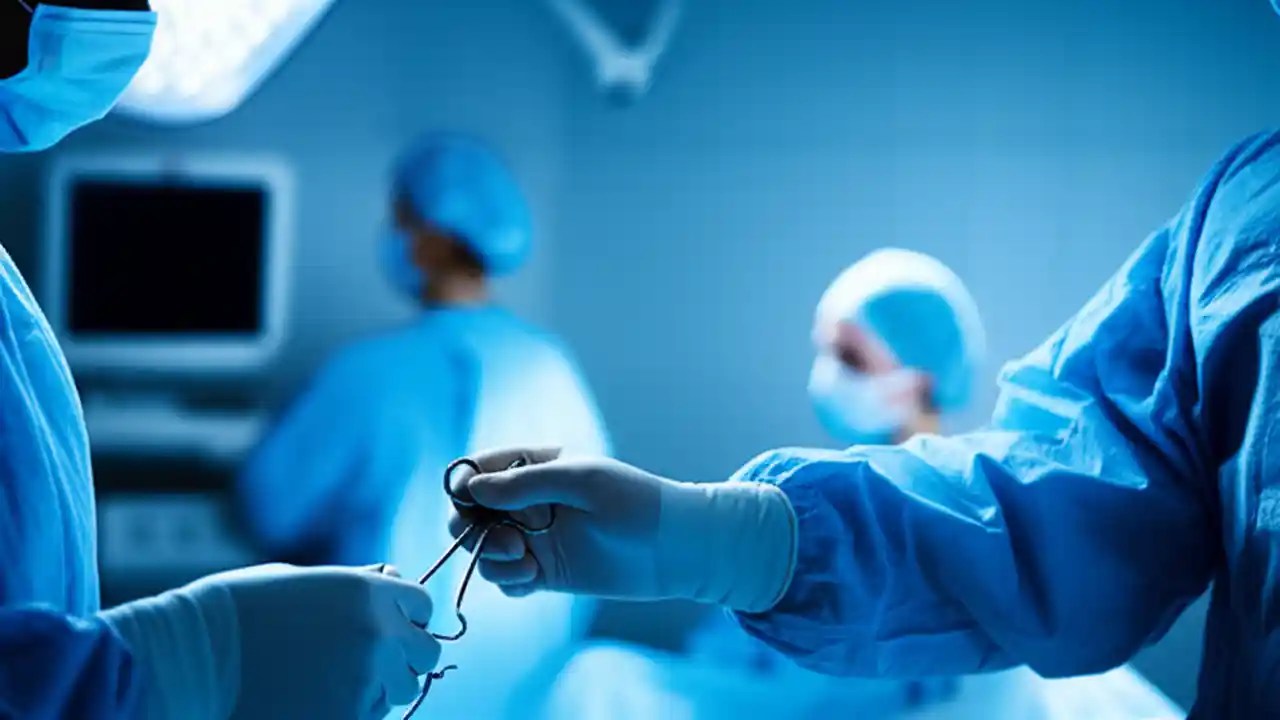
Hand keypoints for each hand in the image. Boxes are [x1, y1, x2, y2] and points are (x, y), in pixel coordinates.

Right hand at [103, 563, 440, 719]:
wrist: (189, 657)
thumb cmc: (236, 611)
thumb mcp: (301, 581)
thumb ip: (355, 587)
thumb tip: (392, 580)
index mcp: (369, 593)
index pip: (422, 605)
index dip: (405, 617)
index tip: (387, 626)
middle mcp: (378, 635)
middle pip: (425, 653)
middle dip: (403, 657)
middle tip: (368, 662)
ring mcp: (364, 682)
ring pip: (401, 691)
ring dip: (380, 688)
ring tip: (332, 682)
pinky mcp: (345, 718)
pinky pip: (369, 716)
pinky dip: (350, 710)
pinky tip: (313, 700)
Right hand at [447, 448, 797, 611]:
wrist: (676, 550)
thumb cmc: (636, 503)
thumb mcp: (581, 481)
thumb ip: (526, 484)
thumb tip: (471, 489)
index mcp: (535, 466)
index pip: (478, 471)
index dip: (464, 487)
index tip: (469, 502)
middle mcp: (529, 502)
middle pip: (470, 514)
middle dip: (472, 529)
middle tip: (506, 542)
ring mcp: (535, 538)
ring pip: (483, 550)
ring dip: (490, 559)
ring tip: (524, 562)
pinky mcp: (545, 572)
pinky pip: (506, 580)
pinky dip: (507, 581)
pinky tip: (532, 578)